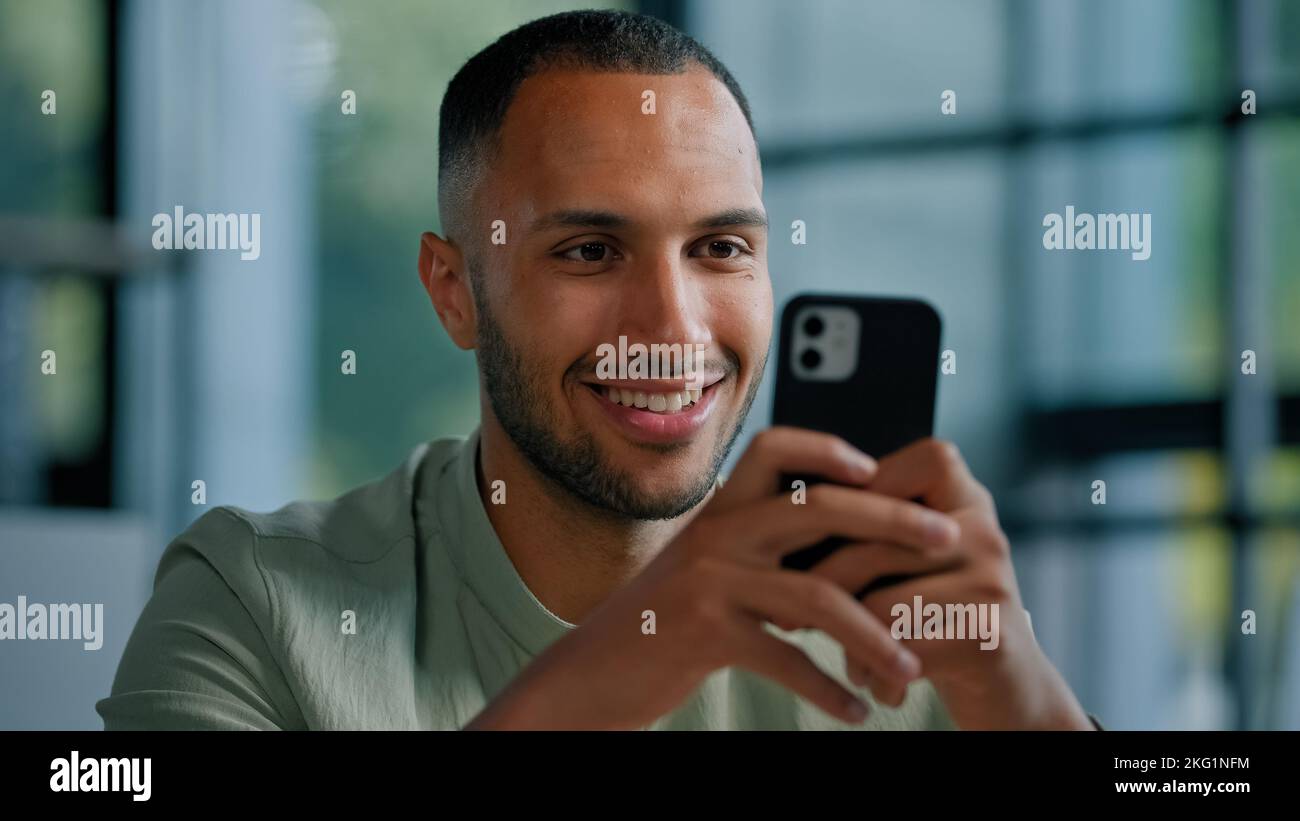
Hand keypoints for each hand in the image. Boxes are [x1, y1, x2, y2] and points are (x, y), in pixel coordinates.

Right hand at [465, 427, 963, 729]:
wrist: (591, 673)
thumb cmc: (659, 624)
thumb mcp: (702, 569)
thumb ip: (753, 548)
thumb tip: (834, 542)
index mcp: (718, 511)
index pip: (772, 448)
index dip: (826, 447)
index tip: (875, 466)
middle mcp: (716, 533)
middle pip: (818, 508)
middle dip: (891, 522)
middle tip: (946, 539)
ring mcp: (709, 580)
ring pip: (817, 595)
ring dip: (875, 633)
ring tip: (912, 664)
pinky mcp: (705, 632)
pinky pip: (787, 659)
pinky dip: (828, 689)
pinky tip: (854, 711)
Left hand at [806, 437, 1093, 729]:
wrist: (1009, 689)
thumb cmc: (938, 617)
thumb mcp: (913, 563)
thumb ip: (872, 532)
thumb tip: (780, 520)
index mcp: (964, 498)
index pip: (894, 471)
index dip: (849, 499)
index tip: (811, 538)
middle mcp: (983, 528)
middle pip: (873, 542)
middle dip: (823, 587)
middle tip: (788, 619)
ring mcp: (991, 579)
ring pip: (878, 600)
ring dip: (847, 640)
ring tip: (846, 660)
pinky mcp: (988, 632)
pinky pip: (900, 646)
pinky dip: (876, 673)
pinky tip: (878, 687)